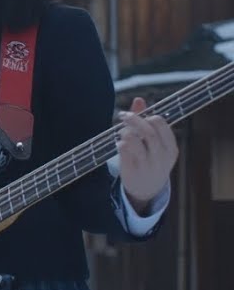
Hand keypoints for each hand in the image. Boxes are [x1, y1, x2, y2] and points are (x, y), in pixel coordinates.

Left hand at [117, 96, 177, 213]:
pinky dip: (119, 143)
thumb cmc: (150, 160)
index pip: (161, 124)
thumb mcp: (154, 144)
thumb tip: (138, 100)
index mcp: (170, 148)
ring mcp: (147, 164)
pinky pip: (123, 151)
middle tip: (123, 116)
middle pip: (147, 131)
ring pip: (134, 140)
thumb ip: (146, 121)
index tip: (136, 114)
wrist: (147, 190)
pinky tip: (119, 145)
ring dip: (125, 132)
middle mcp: (161, 156)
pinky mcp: (132, 170)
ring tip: (122, 134)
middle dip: (134, 120)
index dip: (147, 116)